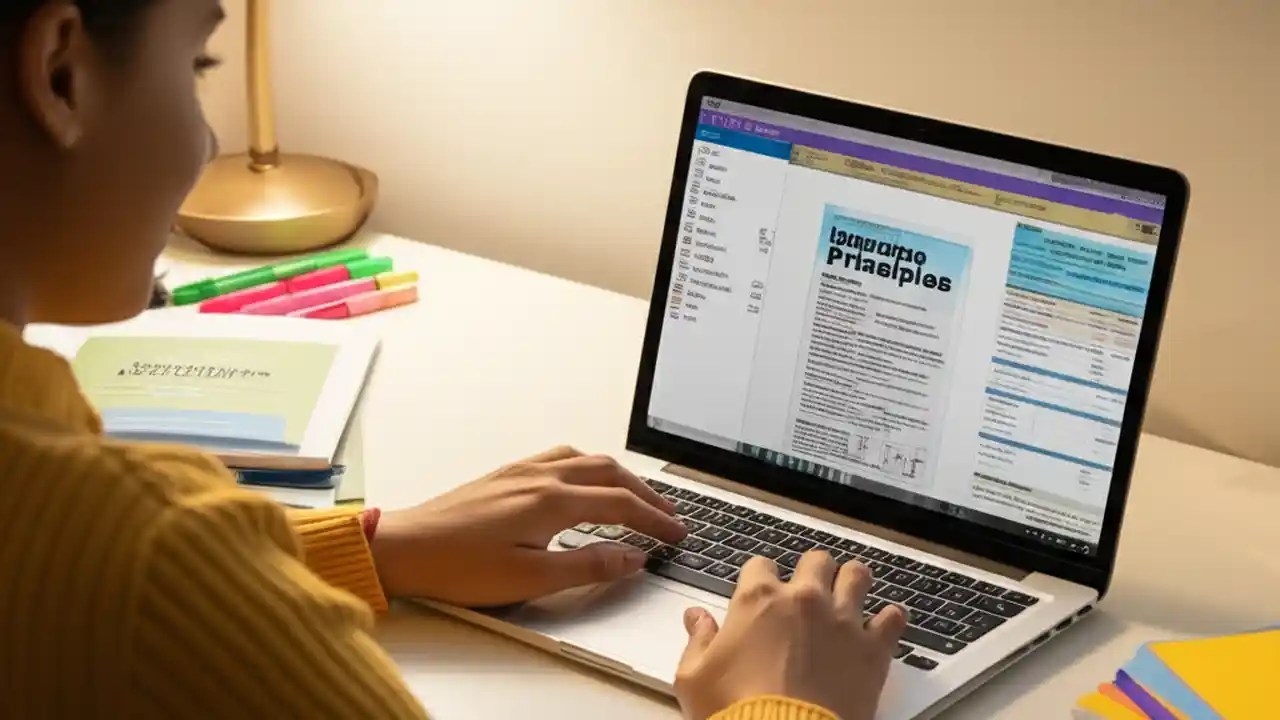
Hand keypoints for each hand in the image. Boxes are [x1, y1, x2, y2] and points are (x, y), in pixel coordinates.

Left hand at [370, 446, 686, 606]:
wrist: (404, 548)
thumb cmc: (457, 567)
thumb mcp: (530, 578)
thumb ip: (587, 565)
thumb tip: (632, 557)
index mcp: (551, 501)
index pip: (620, 505)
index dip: (654, 520)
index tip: (676, 534)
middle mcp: (539, 477)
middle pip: (609, 473)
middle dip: (645, 493)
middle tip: (668, 515)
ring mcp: (520, 472)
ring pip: (585, 459)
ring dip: (618, 475)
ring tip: (636, 495)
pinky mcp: (504, 476)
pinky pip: (559, 457)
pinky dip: (587, 466)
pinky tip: (582, 481)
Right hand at [675, 551, 906, 719]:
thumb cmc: (736, 712)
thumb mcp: (694, 678)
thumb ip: (698, 641)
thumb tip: (695, 619)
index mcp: (757, 600)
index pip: (760, 565)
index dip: (760, 578)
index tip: (762, 591)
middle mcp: (803, 600)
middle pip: (815, 561)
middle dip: (812, 571)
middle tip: (810, 589)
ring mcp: (842, 620)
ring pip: (857, 576)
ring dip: (853, 581)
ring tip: (850, 591)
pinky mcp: (871, 649)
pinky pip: (892, 619)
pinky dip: (890, 619)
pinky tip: (884, 625)